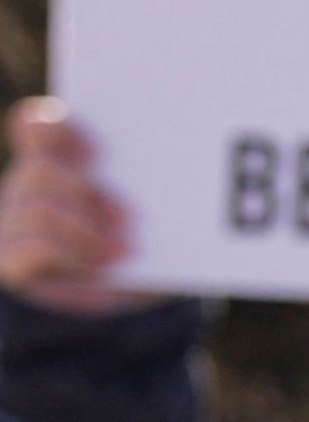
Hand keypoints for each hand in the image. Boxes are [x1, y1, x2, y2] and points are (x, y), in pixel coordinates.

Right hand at [0, 102, 163, 315]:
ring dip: (85, 231)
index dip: (59, 128)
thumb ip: (150, 189)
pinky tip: (105, 262)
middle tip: (131, 217)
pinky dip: (71, 254)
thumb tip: (178, 168)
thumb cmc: (142, 242)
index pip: (36, 126)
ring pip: (36, 210)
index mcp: (59, 163)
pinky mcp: (11, 260)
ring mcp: (13, 222)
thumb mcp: (153, 214)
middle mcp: (28, 187)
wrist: (129, 295)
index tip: (98, 152)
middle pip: (39, 170)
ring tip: (126, 250)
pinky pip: (29, 248)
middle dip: (86, 192)